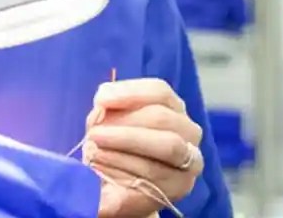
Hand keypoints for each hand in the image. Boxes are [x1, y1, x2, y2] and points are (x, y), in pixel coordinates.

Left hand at [84, 78, 203, 217]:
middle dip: (124, 124)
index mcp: (172, 107)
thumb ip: (108, 111)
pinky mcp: (180, 188)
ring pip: (165, 146)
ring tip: (93, 151)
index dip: (129, 92)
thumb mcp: (109, 124)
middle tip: (93, 133)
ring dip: (123, 147)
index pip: (159, 91)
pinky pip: (155, 175)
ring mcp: (189, 161)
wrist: (118, 191)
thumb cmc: (116, 148)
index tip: (100, 100)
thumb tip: (102, 103)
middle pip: (162, 118)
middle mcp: (189, 132)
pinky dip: (124, 169)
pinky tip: (102, 169)